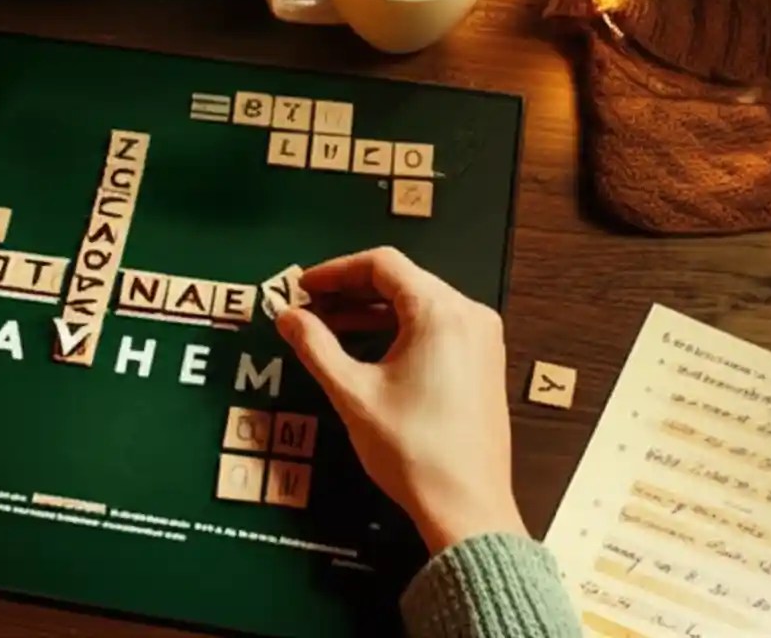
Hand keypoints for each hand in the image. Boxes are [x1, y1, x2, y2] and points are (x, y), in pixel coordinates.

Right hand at [276, 247, 526, 553]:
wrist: (466, 506)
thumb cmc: (413, 450)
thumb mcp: (352, 392)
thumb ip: (316, 346)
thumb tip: (288, 317)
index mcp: (440, 313)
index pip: (382, 265)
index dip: (335, 271)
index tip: (303, 286)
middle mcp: (468, 316)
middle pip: (402, 281)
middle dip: (351, 291)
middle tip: (310, 307)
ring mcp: (481, 340)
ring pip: (418, 304)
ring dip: (372, 312)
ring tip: (329, 328)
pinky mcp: (483, 364)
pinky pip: (436, 328)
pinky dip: (398, 330)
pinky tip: (367, 350)